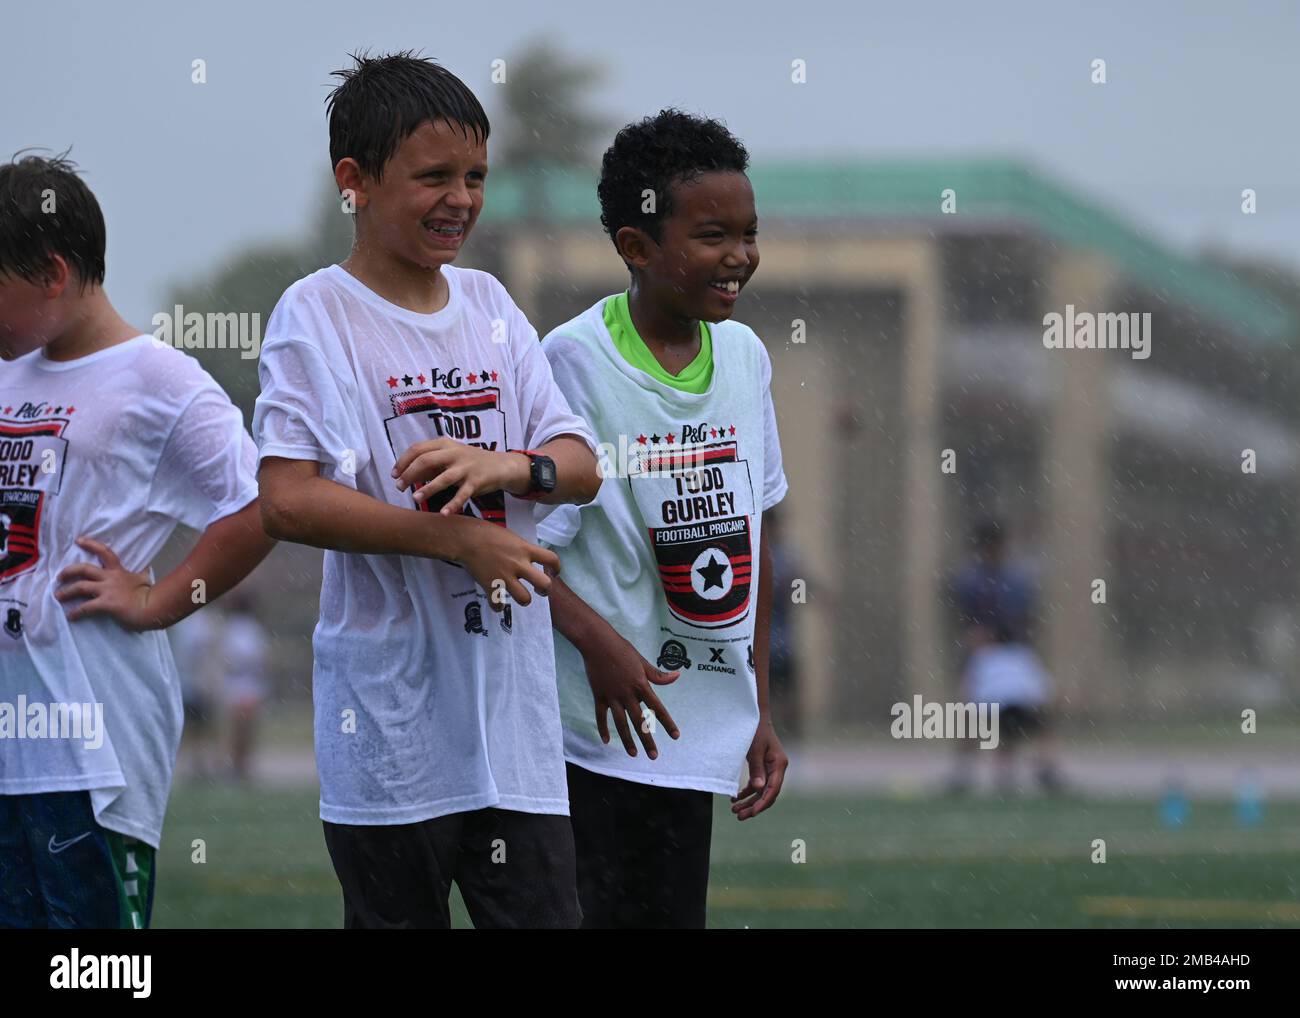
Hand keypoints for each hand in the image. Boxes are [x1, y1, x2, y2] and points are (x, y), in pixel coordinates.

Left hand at [54, 537, 156, 630]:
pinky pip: (86, 607)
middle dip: (68, 572)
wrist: (154, 607)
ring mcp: (107, 590)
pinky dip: (76, 612)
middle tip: (59, 577)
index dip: (90, 544)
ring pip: (80, 587)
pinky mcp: (106, 604)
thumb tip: (146, 568)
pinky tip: (71, 616)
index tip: (78, 540)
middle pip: (84, 569)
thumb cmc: (150, 595)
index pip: (104, 552)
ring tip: (58, 596)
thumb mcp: (145, 579)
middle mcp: (110, 578)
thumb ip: (142, 573)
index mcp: (118, 571)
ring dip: (66, 592)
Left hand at [392, 438, 528, 515]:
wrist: (501, 465)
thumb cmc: (470, 462)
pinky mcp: (477, 481)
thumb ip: (430, 465)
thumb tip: (407, 475)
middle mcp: (454, 453)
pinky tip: (444, 514)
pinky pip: (462, 494)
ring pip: (443, 478)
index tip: (394, 475)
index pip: (417, 449)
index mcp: (445, 444)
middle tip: (399, 488)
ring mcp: (466, 467)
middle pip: (426, 460)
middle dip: (409, 474)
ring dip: (428, 489)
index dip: (403, 462)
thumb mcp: (450, 457)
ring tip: (415, 498)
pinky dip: (452, 504)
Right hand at [453, 520, 557, 611]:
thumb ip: (523, 549)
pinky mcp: (490, 586)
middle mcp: (518, 564)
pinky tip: (496, 600)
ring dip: (524, 599)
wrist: (466, 538)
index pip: (551, 559)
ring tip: (519, 596)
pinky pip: (498, 605)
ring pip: (524, 599)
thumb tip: (530, 558)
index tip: (553, 572)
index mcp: (525, 549)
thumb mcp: (512, 537)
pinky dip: (498, 606)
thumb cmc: (487, 533)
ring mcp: (505, 576)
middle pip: (544, 584)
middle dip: (544, 590)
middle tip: (539, 590)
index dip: (557, 568)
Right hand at [580, 627, 679, 758]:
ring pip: (620, 723)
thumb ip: (658, 674)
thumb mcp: (642, 661)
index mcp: (641, 685)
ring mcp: (612, 696)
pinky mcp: (599, 695)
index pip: (657, 708)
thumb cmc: (622, 650)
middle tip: (654, 756)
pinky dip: (603, 728)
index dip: (667, 723)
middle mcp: (627, 693)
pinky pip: (601, 716)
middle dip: (647, 740)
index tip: (676, 736)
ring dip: (627, 740)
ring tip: (633, 754)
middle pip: (639, 721)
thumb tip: (677, 676)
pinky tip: (607, 741)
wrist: (597, 643)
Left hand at [731, 720, 787, 819]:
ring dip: (749, 802)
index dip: (762, 803)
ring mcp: (771, 769)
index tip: (752, 813)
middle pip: (768, 794)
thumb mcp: (754, 749)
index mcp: (779, 765)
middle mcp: (777, 769)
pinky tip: (735, 798)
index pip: (773, 789)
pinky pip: (757, 785)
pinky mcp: (764, 768)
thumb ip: (757, 769)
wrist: (756, 717)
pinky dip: (747, 792)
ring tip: (734, 810)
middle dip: (754, 807)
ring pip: (761, 792)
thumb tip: (758, 788)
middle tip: (738, 816)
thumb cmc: (755, 731)